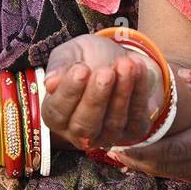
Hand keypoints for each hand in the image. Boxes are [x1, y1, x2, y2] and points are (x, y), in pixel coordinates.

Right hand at [42, 36, 162, 150]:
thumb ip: (59, 65)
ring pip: (113, 123)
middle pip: (85, 126)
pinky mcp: (133, 132)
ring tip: (125, 64)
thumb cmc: (88, 59)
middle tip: (105, 72)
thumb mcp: (70, 53)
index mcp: (56, 116)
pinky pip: (137, 116)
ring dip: (121, 92)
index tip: (80, 70)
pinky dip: (139, 92)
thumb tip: (50, 83)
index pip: (58, 112)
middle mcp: (79, 134)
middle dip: (96, 98)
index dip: (69, 92)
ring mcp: (107, 136)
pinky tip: (138, 68)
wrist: (119, 59)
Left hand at [116, 70, 190, 186]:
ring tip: (135, 161)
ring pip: (187, 177)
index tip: (119, 144)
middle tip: (115, 154)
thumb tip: (183, 79)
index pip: (175, 149)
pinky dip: (180, 174)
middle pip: (175, 168)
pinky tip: (172, 167)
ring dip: (158, 170)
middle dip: (143, 162)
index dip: (144, 150)